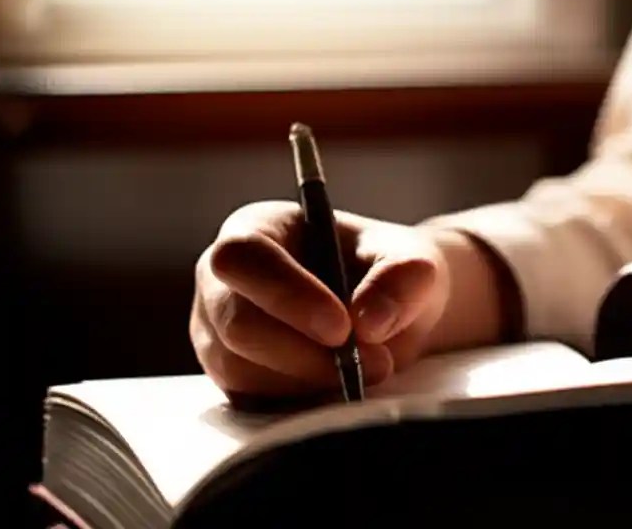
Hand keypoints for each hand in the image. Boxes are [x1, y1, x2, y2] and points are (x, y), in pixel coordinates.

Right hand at [190, 200, 512, 401]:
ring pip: (242, 369)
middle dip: (306, 352)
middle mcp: (223, 281)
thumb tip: (370, 321)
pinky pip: (252, 400)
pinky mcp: (234, 377)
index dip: (286, 294)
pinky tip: (344, 386)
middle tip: (374, 362)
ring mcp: (219, 333)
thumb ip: (400, 280)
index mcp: (256, 229)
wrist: (390, 312)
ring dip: (311, 380)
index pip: (242, 257)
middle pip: (236, 323)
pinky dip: (303, 401)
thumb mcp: (412, 262)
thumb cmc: (390, 273)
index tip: (341, 328)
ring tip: (372, 370)